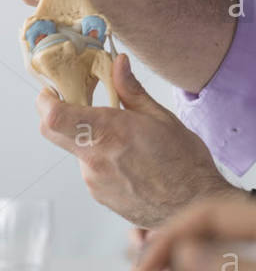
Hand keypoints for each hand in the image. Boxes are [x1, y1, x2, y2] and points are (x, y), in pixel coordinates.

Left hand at [36, 54, 238, 227]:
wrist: (194, 207)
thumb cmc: (185, 163)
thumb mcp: (163, 119)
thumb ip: (132, 91)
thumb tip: (118, 63)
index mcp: (112, 132)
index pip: (55, 116)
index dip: (46, 101)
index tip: (52, 92)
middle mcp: (96, 157)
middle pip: (54, 131)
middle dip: (60, 115)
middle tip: (81, 106)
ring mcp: (94, 179)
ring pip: (78, 150)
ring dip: (92, 141)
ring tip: (128, 144)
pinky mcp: (98, 195)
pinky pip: (91, 170)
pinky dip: (104, 161)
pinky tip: (132, 164)